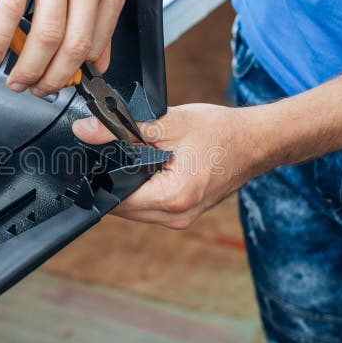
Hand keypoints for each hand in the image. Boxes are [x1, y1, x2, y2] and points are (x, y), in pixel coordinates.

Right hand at [0, 0, 128, 96]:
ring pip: (44, 33)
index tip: (60, 86)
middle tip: (34, 89)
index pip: (97, 43)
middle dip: (51, 78)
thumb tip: (100, 60)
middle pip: (72, 45)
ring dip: (26, 66)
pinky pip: (10, 7)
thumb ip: (100, 16)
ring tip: (14, 78)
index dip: (75, 74)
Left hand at [72, 104, 272, 228]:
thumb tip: (84, 131)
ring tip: (140, 156)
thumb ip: (123, 129)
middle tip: (116, 151)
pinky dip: (144, 188)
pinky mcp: (184, 214)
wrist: (256, 142)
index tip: (93, 158)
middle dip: (114, 181)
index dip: (100, 178)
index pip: (116, 198)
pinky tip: (151, 166)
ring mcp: (182, 219)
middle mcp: (177, 216)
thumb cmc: (221, 132)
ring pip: (136, 209)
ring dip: (130, 185)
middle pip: (123, 207)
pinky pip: (151, 207)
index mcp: (173, 197)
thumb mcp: (169, 123)